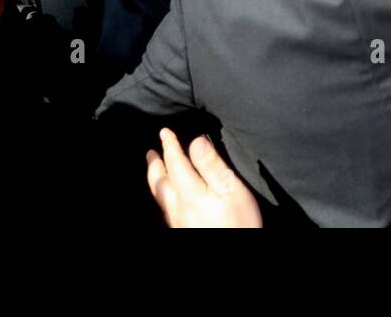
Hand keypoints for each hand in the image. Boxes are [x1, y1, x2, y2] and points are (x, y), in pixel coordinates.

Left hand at [146, 129, 261, 228]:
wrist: (235, 258)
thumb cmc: (239, 224)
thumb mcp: (231, 190)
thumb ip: (212, 166)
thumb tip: (196, 142)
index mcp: (190, 192)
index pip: (175, 163)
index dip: (170, 146)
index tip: (165, 132)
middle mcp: (178, 207)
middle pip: (160, 181)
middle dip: (155, 164)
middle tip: (151, 151)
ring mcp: (177, 222)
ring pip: (160, 196)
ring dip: (155, 179)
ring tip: (154, 169)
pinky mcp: (181, 232)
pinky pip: (164, 208)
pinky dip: (162, 195)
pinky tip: (167, 197)